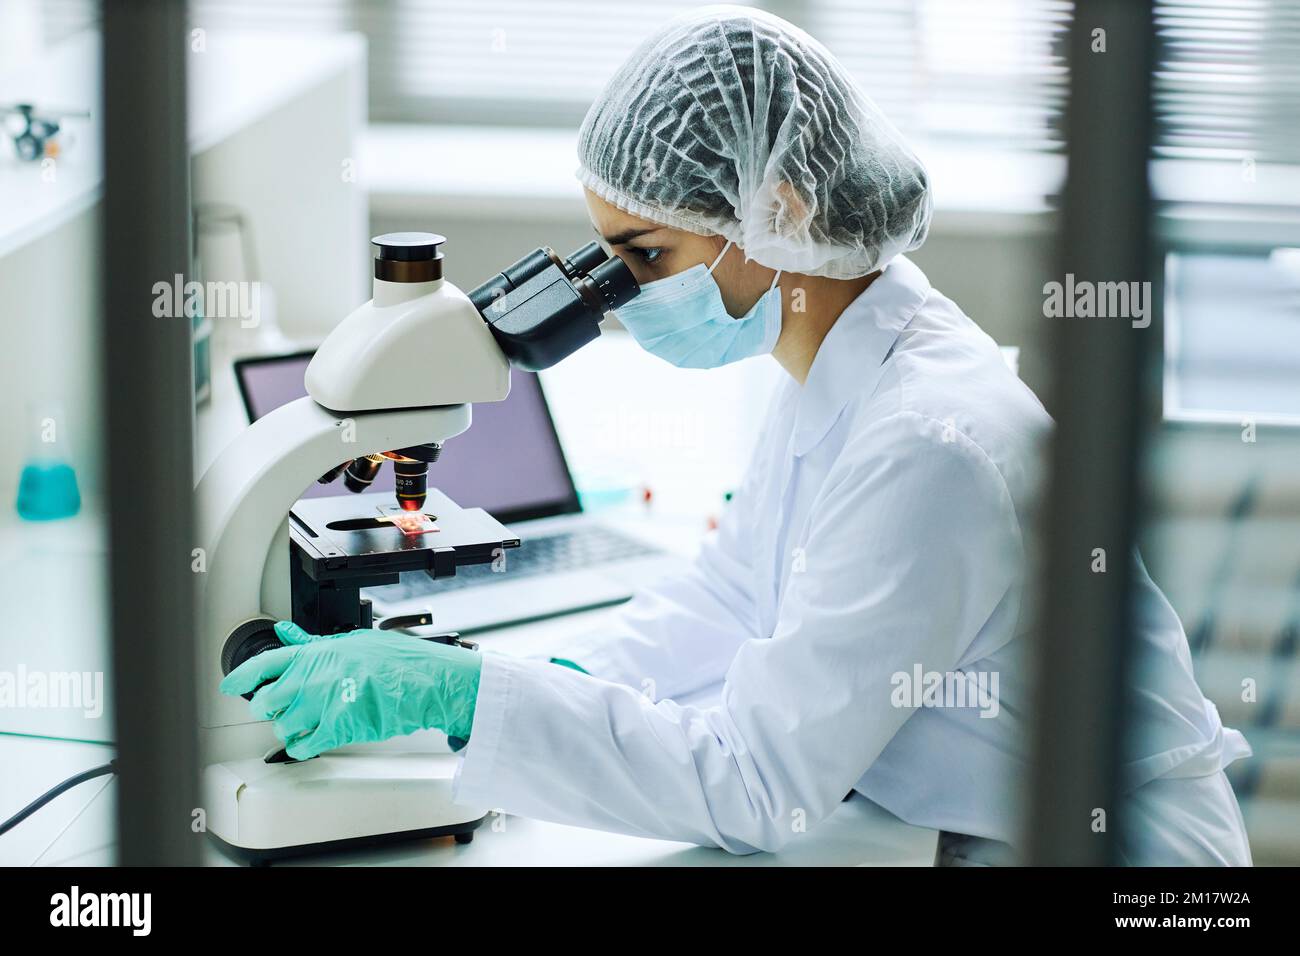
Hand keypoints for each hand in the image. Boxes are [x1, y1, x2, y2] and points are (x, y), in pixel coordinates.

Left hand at [219, 621, 480, 759]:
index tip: (230, 685)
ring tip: (306, 723)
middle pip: (267, 701)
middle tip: (283, 706)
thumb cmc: (399, 662)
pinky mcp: (337, 729)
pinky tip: (311, 740)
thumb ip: (316, 645)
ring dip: (291, 727)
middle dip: (271, 706)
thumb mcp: (355, 642)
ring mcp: (324, 704)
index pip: (265, 663)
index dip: (241, 677)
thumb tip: (288, 636)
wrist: (428, 682)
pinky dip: (303, 746)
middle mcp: (315, 677)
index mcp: (318, 652)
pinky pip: (303, 745)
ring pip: (283, 726)